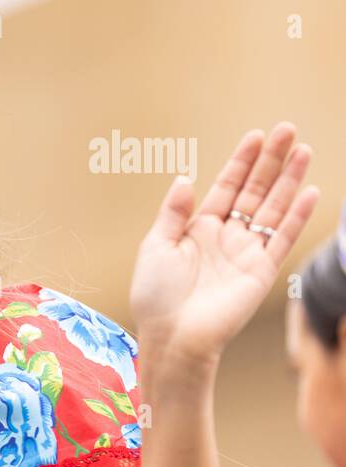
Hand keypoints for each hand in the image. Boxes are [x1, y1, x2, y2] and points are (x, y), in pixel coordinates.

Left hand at [129, 123, 319, 366]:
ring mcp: (246, 252)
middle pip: (254, 190)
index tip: (256, 136)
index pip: (226, 187)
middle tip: (288, 130)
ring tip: (303, 150)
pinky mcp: (261, 271)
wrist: (172, 336)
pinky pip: (282, 238)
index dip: (241, 162)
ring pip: (272, 208)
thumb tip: (184, 179)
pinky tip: (310, 192)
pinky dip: (297, 216)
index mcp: (198, 228)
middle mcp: (226, 236)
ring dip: (289, 180)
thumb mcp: (155, 246)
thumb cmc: (156, 296)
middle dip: (271, 161)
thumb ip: (173, 213)